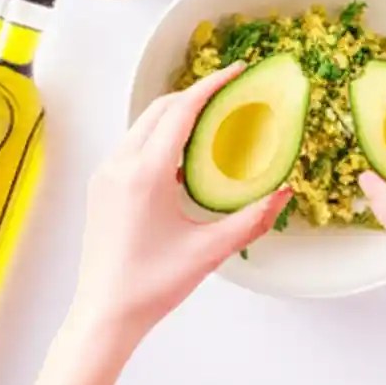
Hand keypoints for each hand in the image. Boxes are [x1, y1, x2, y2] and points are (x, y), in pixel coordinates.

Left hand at [72, 61, 292, 337]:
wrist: (104, 314)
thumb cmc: (153, 285)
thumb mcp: (209, 251)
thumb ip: (251, 219)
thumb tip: (285, 192)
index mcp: (145, 173)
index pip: (181, 110)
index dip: (211, 85)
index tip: (237, 71)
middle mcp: (120, 165)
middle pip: (160, 109)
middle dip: (195, 94)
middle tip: (229, 93)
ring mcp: (105, 174)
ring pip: (143, 125)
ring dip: (176, 115)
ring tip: (211, 122)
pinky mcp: (101, 187)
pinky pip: (133, 146)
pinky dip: (159, 137)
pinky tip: (183, 157)